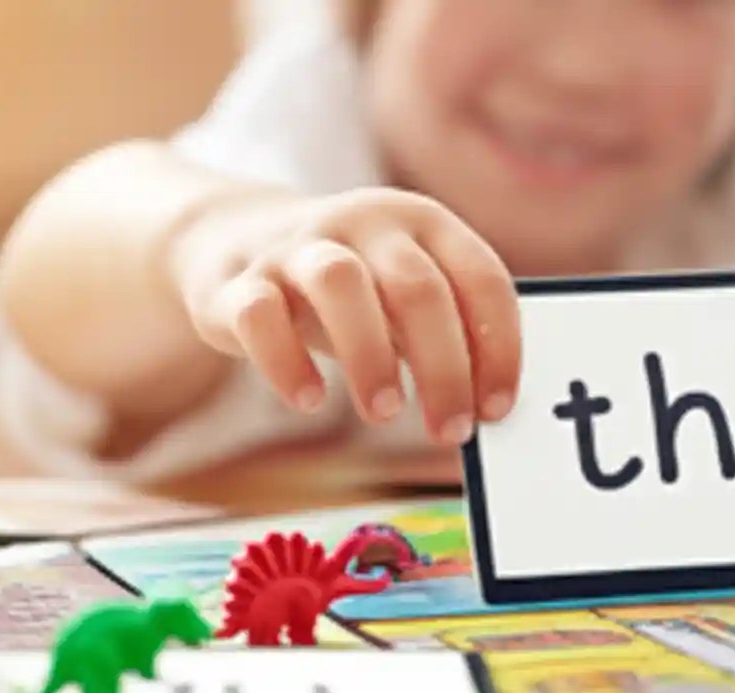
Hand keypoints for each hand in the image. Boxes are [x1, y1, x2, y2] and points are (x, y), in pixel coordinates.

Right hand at [171, 187, 521, 444]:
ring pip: (340, 283)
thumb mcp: (403, 295)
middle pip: (417, 288)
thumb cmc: (350, 287)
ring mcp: (296, 246)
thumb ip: (445, 337)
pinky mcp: (236, 281)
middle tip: (451, 430)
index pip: (480, 277)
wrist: (236, 240)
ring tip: (385, 413)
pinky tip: (308, 399)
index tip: (497, 408)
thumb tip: (485, 410)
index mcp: (422, 221)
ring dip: (370, 356)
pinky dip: (286, 362)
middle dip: (444, 369)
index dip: (498, 346)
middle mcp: (363, 222)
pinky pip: (259, 315)